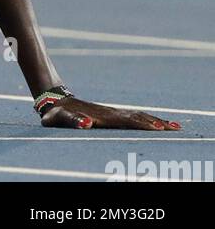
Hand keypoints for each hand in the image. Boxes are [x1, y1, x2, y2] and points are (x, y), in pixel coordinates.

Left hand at [40, 96, 180, 130]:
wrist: (53, 99)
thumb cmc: (56, 113)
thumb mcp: (59, 118)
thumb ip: (72, 121)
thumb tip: (87, 123)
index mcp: (101, 116)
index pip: (126, 120)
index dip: (142, 124)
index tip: (157, 128)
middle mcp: (109, 113)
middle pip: (137, 117)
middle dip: (156, 123)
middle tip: (175, 129)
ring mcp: (111, 113)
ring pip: (138, 116)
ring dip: (155, 121)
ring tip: (174, 126)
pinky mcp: (111, 115)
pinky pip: (132, 118)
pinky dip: (146, 120)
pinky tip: (156, 124)